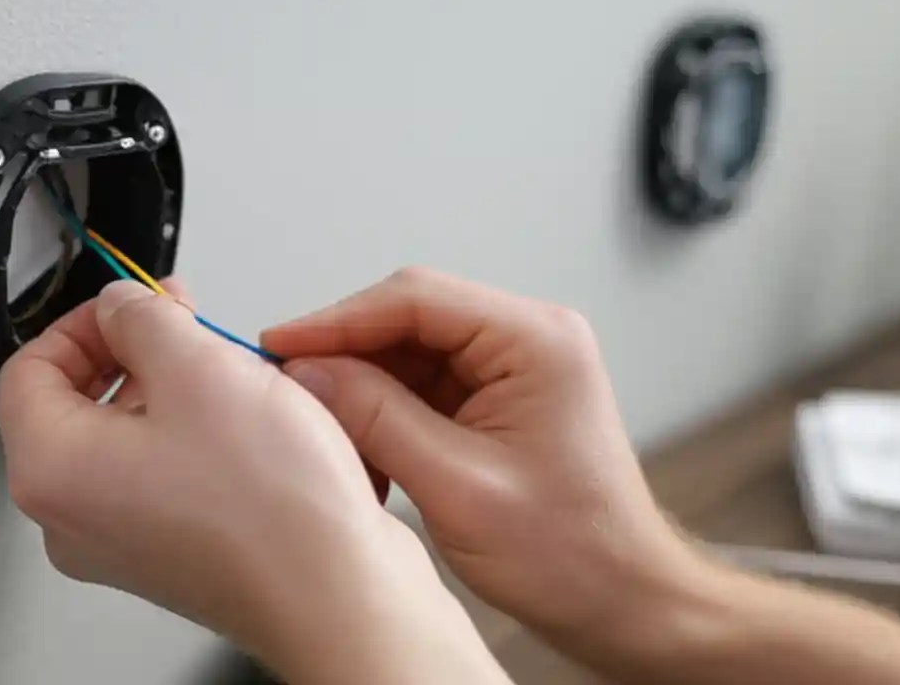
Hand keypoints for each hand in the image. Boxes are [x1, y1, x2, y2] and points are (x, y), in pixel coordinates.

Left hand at [0, 279, 508, 683]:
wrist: (338, 594)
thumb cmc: (272, 510)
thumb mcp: (199, 366)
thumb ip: (141, 316)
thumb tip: (121, 304)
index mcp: (53, 469)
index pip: (28, 369)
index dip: (83, 320)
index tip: (132, 302)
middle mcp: (73, 516)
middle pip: (75, 402)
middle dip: (132, 348)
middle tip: (182, 319)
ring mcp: (121, 541)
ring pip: (125, 436)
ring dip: (171, 386)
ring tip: (230, 369)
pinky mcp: (170, 552)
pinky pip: (162, 474)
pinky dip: (193, 433)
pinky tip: (247, 419)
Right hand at [263, 268, 707, 642]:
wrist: (621, 599)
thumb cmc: (569, 554)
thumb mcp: (457, 486)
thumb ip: (379, 418)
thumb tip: (308, 370)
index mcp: (536, 342)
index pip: (416, 299)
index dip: (338, 319)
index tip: (278, 346)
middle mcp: (528, 339)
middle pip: (409, 318)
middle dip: (346, 355)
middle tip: (289, 389)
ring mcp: (513, 367)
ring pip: (409, 352)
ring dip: (363, 390)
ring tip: (330, 436)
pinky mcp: (498, 397)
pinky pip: (423, 385)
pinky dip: (385, 415)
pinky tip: (365, 453)